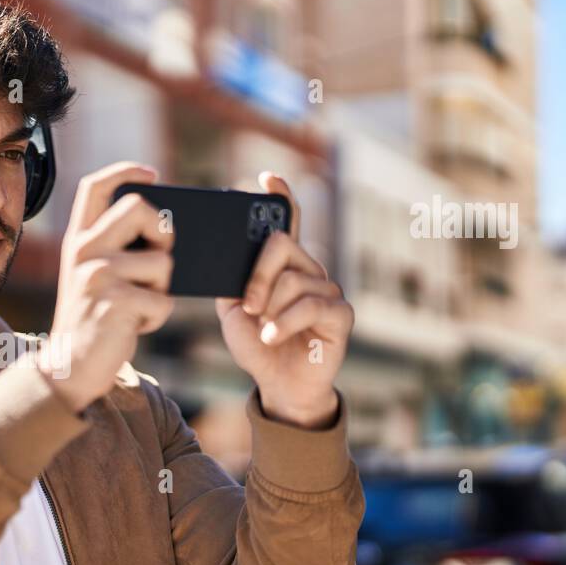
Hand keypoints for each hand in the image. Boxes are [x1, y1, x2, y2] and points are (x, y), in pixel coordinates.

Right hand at [37, 161, 174, 411]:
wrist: (69, 367)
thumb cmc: (93, 319)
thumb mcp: (94, 276)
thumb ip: (116, 248)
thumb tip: (166, 226)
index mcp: (78, 239)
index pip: (96, 187)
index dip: (126, 171)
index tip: (152, 174)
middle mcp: (84, 250)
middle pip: (140, 208)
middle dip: (163, 232)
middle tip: (158, 258)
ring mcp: (98, 274)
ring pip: (163, 261)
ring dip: (162, 288)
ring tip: (136, 306)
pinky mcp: (116, 302)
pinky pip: (163, 299)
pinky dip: (157, 316)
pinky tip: (134, 325)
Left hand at [215, 172, 352, 428]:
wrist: (278, 385)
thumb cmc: (258, 346)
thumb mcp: (233, 311)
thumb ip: (231, 281)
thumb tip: (224, 254)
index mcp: (284, 266)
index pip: (286, 223)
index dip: (280, 198)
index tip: (266, 178)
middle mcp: (309, 271)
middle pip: (280, 246)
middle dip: (257, 277)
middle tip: (249, 306)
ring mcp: (328, 290)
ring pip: (291, 280)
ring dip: (270, 310)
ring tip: (266, 332)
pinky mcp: (341, 314)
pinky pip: (309, 305)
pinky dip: (284, 323)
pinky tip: (274, 338)